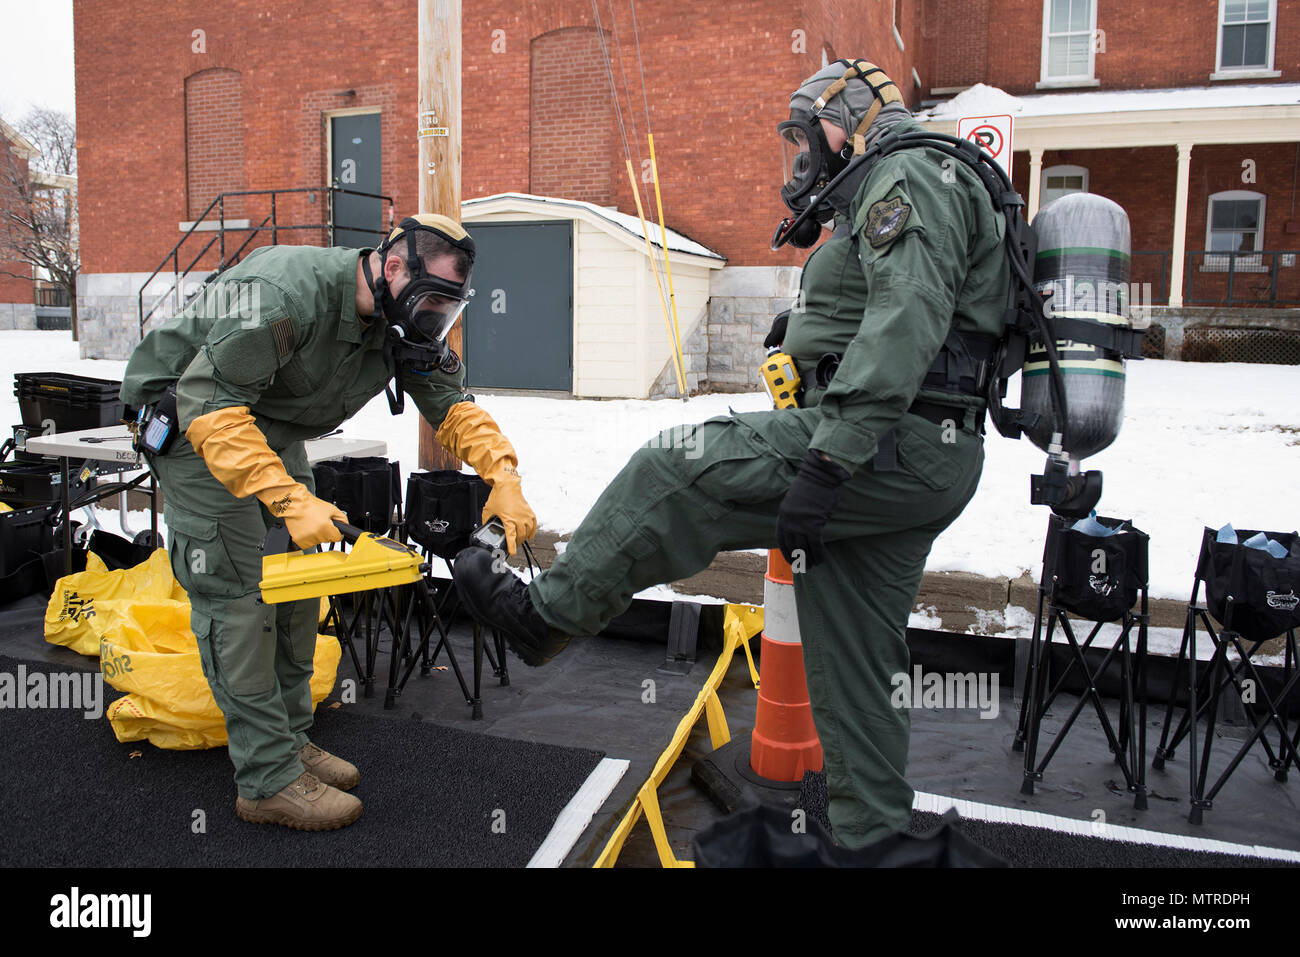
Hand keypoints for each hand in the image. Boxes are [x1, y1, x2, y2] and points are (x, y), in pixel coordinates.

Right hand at [268, 485, 346, 548]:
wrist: (294, 503)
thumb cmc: (310, 504)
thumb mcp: (331, 508)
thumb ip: (342, 518)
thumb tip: (345, 526)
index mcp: (326, 528)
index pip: (337, 538)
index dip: (337, 532)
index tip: (333, 529)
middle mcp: (316, 535)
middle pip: (327, 539)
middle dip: (326, 532)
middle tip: (319, 522)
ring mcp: (307, 539)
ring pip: (317, 541)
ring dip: (316, 535)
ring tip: (311, 523)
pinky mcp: (298, 541)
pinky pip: (307, 543)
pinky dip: (307, 537)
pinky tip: (305, 528)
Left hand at [483, 477, 536, 555]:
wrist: (507, 485)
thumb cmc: (498, 496)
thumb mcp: (487, 510)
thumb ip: (486, 521)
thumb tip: (485, 527)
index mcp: (508, 520)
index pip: (511, 537)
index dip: (512, 547)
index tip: (512, 553)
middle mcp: (519, 519)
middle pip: (520, 536)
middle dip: (517, 543)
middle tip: (514, 545)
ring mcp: (525, 515)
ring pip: (528, 532)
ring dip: (525, 538)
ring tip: (521, 540)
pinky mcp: (529, 511)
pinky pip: (533, 524)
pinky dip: (532, 531)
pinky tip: (530, 534)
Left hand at [775, 450, 849, 569]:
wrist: (820, 476)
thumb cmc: (811, 486)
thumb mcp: (796, 501)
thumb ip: (796, 516)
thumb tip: (800, 531)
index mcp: (783, 515)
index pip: (781, 539)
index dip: (786, 552)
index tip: (790, 560)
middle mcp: (789, 521)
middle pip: (792, 546)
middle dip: (798, 558)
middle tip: (803, 566)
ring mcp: (801, 524)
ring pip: (803, 548)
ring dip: (809, 559)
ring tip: (813, 565)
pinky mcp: (814, 525)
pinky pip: (816, 545)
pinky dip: (819, 554)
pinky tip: (821, 560)